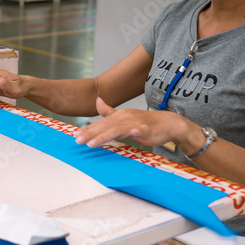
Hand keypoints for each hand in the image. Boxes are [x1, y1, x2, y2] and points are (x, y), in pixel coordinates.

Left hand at [74, 98, 191, 148]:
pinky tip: (105, 141)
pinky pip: (125, 133)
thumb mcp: (126, 117)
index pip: (101, 123)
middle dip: (89, 132)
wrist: (169, 124)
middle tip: (76, 139)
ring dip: (99, 136)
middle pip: (103, 125)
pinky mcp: (140, 129)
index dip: (88, 128)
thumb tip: (97, 101)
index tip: (75, 134)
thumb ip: (110, 111)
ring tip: (87, 143)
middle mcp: (124, 116)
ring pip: (112, 129)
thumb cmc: (147, 123)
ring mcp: (132, 122)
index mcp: (120, 114)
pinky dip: (114, 136)